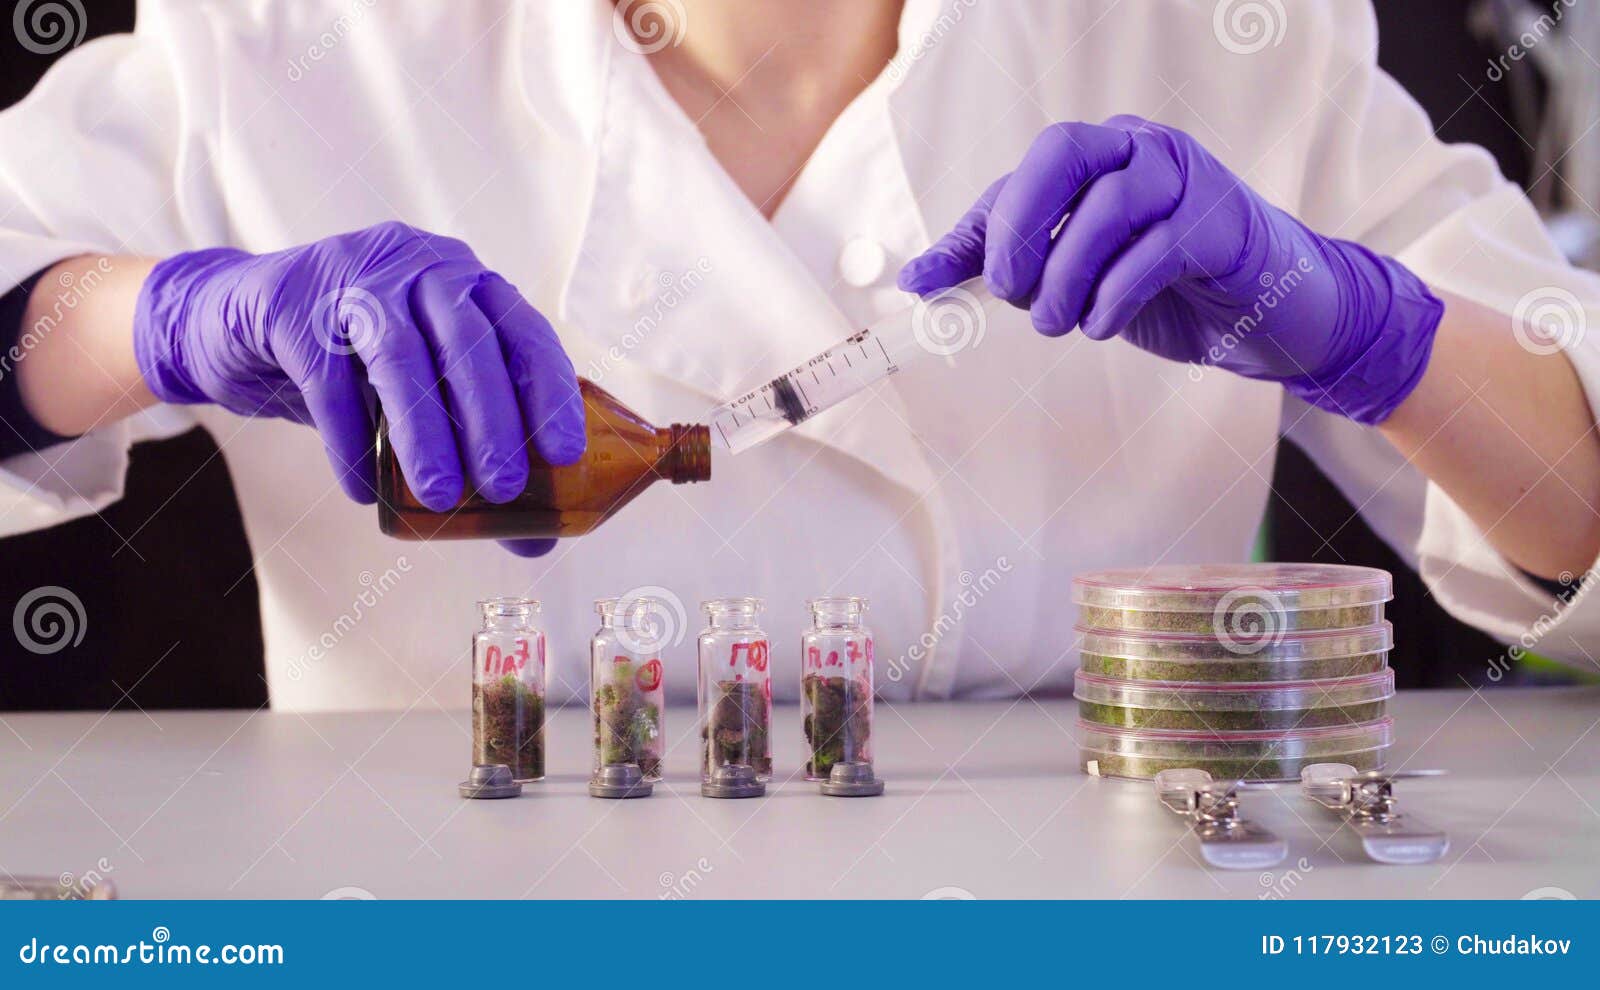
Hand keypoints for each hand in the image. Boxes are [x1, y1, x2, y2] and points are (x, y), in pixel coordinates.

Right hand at [132, 221, 584, 556]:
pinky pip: (326, 376)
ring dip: (424, 433)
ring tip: (439, 499)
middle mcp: (416, 265)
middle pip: (467, 341)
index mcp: (464, 282)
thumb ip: (468, 451)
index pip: (525, 331)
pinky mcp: (289, 303)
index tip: (566, 455)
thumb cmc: (347, 366)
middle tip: (506, 488)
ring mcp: (352, 275)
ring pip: (399, 354)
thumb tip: (535, 537)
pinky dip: (349, 440)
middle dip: (491, 420)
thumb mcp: (413, 396)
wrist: (230, 321)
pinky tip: (363, 490)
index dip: (550, 392)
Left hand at [899, 116, 1443, 424]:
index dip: (968, 233)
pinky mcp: (1222, 223)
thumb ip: (1011, 273)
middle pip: (1061, 152)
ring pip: (1107, 206)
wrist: (1275, 316)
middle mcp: (1141, 152)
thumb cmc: (1171, 290)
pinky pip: (1156, 249)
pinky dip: (1115, 295)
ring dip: (1067, 277)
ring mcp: (1187, 180)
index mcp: (1099, 158)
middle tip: (1008, 290)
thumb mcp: (1080, 281)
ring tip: (1060, 323)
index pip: (1018, 180)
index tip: (925, 285)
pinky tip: (1103, 324)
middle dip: (1019, 224)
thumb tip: (918, 280)